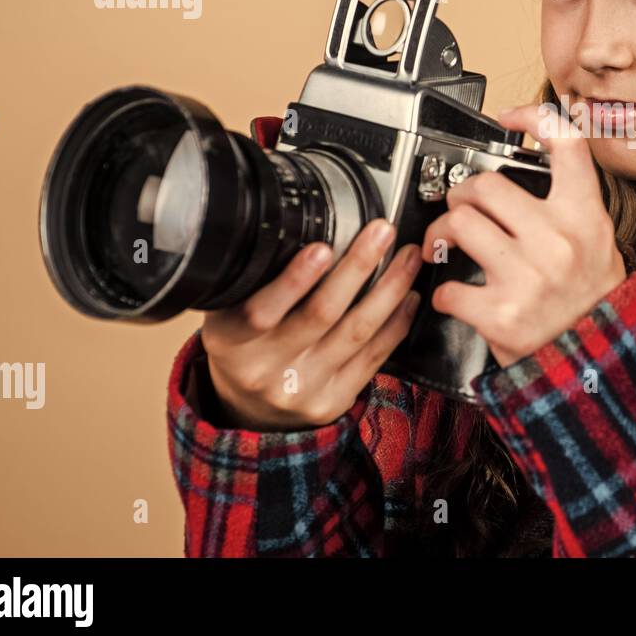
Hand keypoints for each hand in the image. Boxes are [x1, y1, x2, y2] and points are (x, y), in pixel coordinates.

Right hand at [199, 219, 421, 431]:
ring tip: (407, 258)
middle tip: (382, 232)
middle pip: (321, 314)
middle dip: (357, 267)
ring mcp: (302, 390)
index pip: (261, 311)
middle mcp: (265, 371)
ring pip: (356, 333)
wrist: (248, 409)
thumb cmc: (243, 346)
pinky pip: (373, 357)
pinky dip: (396, 323)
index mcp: (231, 342)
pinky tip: (408, 297)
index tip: (322, 248)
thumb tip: (294, 226)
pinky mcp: (333, 401)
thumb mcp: (227, 314)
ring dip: (389, 290)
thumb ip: (253, 281)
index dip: (294, 280)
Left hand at [419, 103, 627, 367]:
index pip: (566, 143)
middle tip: (462, 208)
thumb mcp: (598, 241)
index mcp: (585, 216)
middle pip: (486, 185)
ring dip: (443, 234)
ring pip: (459, 225)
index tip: (510, 118)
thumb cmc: (591, 301)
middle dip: (462, 195)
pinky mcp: (501, 314)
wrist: (597, 362)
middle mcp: (557, 241)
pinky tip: (457, 297)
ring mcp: (528, 277)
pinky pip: (447, 288)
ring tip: (447, 244)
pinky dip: (443, 294)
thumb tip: (531, 162)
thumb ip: (568, 202)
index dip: (533, 117)